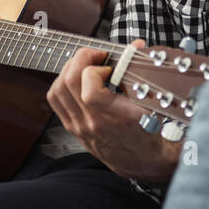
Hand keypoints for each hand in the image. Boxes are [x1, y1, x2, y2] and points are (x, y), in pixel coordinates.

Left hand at [46, 38, 180, 182]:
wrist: (143, 162)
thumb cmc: (151, 133)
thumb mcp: (152, 104)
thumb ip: (141, 72)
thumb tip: (135, 46)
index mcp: (114, 118)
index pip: (89, 86)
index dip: (96, 67)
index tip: (110, 65)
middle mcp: (92, 123)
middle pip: (68, 82)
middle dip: (81, 59)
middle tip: (96, 56)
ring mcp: (79, 127)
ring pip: (57, 90)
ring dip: (69, 70)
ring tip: (86, 65)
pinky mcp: (73, 128)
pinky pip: (56, 101)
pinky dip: (62, 84)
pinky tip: (77, 80)